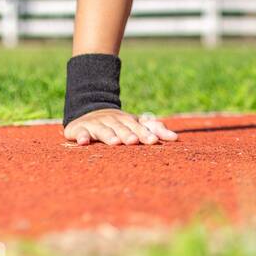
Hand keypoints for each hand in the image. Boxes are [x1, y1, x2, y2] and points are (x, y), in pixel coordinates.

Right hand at [63, 109, 177, 145]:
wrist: (90, 113)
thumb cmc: (119, 124)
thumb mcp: (136, 125)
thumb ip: (155, 130)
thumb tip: (176, 138)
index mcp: (128, 121)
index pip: (138, 127)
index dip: (145, 134)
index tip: (153, 141)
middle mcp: (112, 121)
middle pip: (121, 128)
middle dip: (128, 134)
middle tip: (134, 141)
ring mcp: (96, 124)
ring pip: (103, 130)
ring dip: (109, 135)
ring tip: (115, 142)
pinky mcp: (79, 130)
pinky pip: (80, 133)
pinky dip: (82, 136)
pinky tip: (84, 142)